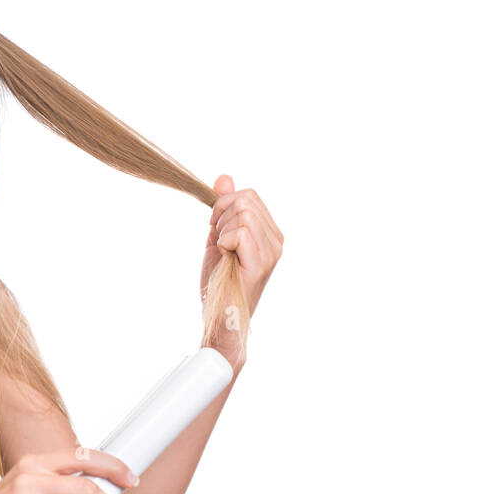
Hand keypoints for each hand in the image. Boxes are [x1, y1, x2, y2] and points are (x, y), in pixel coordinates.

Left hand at [200, 174, 283, 329]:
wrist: (220, 316)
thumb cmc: (219, 281)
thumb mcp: (217, 237)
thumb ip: (223, 209)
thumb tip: (223, 177)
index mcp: (270, 232)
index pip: (249, 195)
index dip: (223, 205)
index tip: (215, 228)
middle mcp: (277, 240)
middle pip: (246, 198)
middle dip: (221, 214)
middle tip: (218, 242)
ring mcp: (272, 251)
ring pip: (244, 213)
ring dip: (222, 230)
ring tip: (224, 252)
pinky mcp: (262, 262)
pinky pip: (240, 232)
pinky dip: (224, 242)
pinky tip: (226, 260)